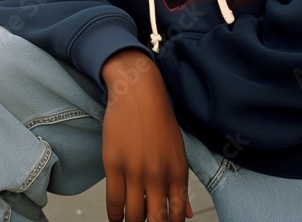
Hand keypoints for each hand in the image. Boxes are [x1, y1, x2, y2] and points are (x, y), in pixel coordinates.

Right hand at [101, 50, 192, 221]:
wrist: (138, 92)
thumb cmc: (159, 119)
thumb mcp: (177, 152)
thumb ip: (180, 186)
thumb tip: (187, 214)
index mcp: (178, 172)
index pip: (177, 215)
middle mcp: (158, 175)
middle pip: (156, 219)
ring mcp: (135, 171)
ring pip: (134, 214)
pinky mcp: (114, 165)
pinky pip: (114, 201)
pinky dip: (115, 216)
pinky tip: (116, 219)